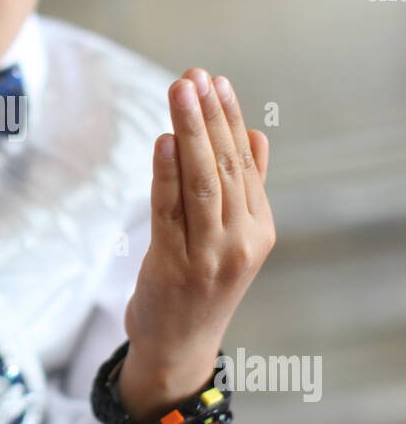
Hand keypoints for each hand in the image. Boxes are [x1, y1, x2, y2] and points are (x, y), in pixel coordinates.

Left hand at [123, 68, 275, 381]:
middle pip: (224, 166)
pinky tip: (164, 140)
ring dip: (191, 132)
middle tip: (194, 75)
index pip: (244, 162)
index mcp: (259, 228)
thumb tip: (255, 134)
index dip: (228, 118)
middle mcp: (240, 240)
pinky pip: (169, 211)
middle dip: (209, 116)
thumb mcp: (233, 237)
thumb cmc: (201, 286)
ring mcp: (208, 255)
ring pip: (201, 182)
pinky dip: (166, 173)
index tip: (215, 80)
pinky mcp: (173, 267)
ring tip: (181, 91)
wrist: (179, 348)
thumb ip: (245, 188)